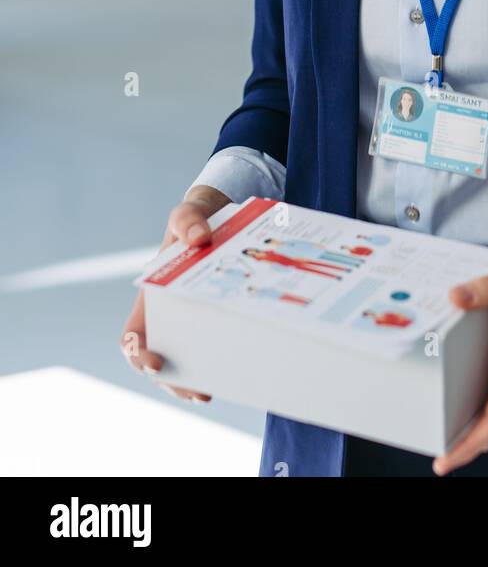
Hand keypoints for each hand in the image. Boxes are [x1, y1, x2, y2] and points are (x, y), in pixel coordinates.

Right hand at [119, 186, 229, 402]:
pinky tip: (234, 371)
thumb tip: (198, 238)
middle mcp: (167, 316)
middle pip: (158, 360)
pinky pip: (211, 349)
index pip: (133, 334)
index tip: (154, 362)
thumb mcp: (188, 214)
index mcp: (151, 297)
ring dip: (190, 382)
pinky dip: (216, 364)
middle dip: (171, 380)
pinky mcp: (213, 321)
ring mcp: (189, 322)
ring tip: (208, 393)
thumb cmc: (194, 219)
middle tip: (195, 392)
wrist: (216, 219)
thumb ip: (187, 219)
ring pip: (184, 361)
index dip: (137, 353)